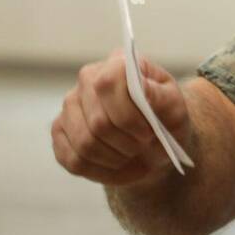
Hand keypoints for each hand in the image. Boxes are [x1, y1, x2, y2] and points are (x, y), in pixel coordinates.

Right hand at [51, 49, 191, 186]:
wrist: (155, 142)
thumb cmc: (165, 120)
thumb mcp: (175, 107)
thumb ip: (161, 95)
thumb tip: (140, 87)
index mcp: (117, 63)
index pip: (108, 83)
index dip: (127, 115)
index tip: (147, 132)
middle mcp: (87, 79)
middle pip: (98, 121)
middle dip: (126, 143)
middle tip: (142, 147)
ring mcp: (70, 105)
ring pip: (85, 144)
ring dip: (115, 159)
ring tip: (132, 156)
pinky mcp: (60, 131)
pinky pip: (73, 160)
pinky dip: (101, 172)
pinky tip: (118, 167)